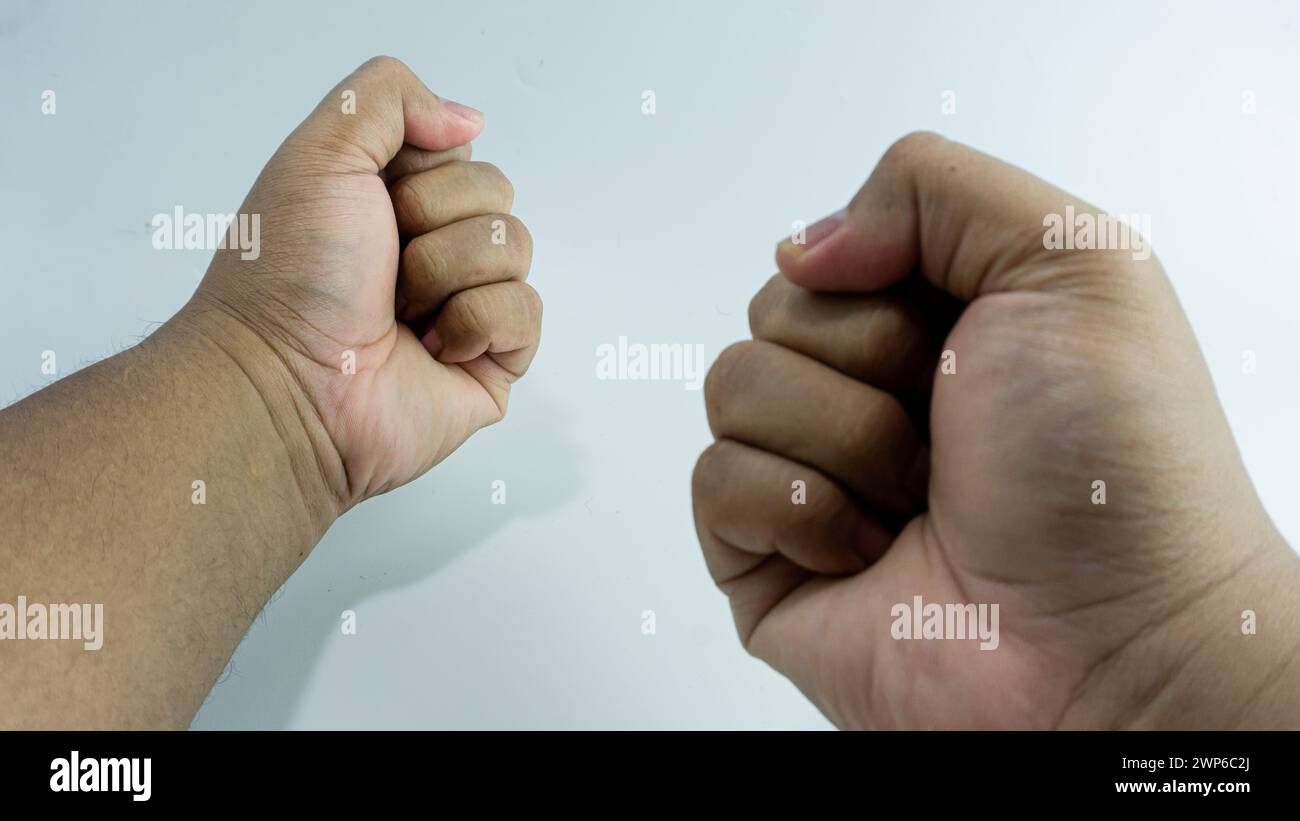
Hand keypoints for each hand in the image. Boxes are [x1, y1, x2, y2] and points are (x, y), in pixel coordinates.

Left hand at [180, 56, 539, 509]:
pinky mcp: (493, 363)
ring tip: (401, 314)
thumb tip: (469, 121)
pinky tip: (431, 350)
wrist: (287, 382)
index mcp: (392, 200)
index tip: (374, 202)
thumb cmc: (291, 276)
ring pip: (517, 248)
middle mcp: (433, 249)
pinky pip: (526, 311)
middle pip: (497, 194)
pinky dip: (475, 324)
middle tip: (384, 267)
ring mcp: (467, 307)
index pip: (459, 150)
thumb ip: (389, 96)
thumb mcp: (322, 150)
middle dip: (435, 223)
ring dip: (448, 274)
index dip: (422, 170)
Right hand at [693, 132, 1299, 728]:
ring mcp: (814, 474)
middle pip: (774, 308)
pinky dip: (798, 511)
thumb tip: (802, 248)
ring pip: (733, 387)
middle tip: (948, 429)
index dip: (882, 275)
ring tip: (918, 500)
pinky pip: (715, 481)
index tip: (957, 331)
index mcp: (936, 320)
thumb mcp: (1068, 258)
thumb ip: (928, 185)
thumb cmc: (1113, 469)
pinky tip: (870, 550)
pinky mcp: (767, 558)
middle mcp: (870, 392)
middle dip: (866, 362)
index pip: (834, 246)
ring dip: (842, 441)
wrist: (1109, 646)